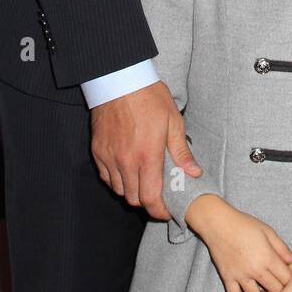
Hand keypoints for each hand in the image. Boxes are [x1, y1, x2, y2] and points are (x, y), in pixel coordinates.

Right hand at [91, 80, 199, 220]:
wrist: (119, 80)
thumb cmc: (149, 98)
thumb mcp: (173, 121)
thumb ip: (181, 151)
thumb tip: (193, 173)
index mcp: (147, 155)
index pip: (151, 198)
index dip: (159, 211)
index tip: (167, 210)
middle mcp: (126, 161)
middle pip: (134, 199)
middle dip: (147, 202)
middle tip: (158, 195)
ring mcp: (109, 157)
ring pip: (119, 190)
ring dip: (132, 191)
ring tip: (143, 181)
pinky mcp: (98, 151)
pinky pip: (106, 177)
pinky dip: (117, 179)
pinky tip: (127, 170)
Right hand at [187, 197, 291, 291]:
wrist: (219, 224)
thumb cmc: (245, 225)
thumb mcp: (268, 231)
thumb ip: (282, 248)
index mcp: (268, 257)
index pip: (286, 279)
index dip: (291, 281)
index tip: (289, 278)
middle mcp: (255, 270)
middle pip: (275, 290)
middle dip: (280, 289)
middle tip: (279, 285)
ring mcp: (240, 275)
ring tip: (265, 290)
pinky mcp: (227, 278)